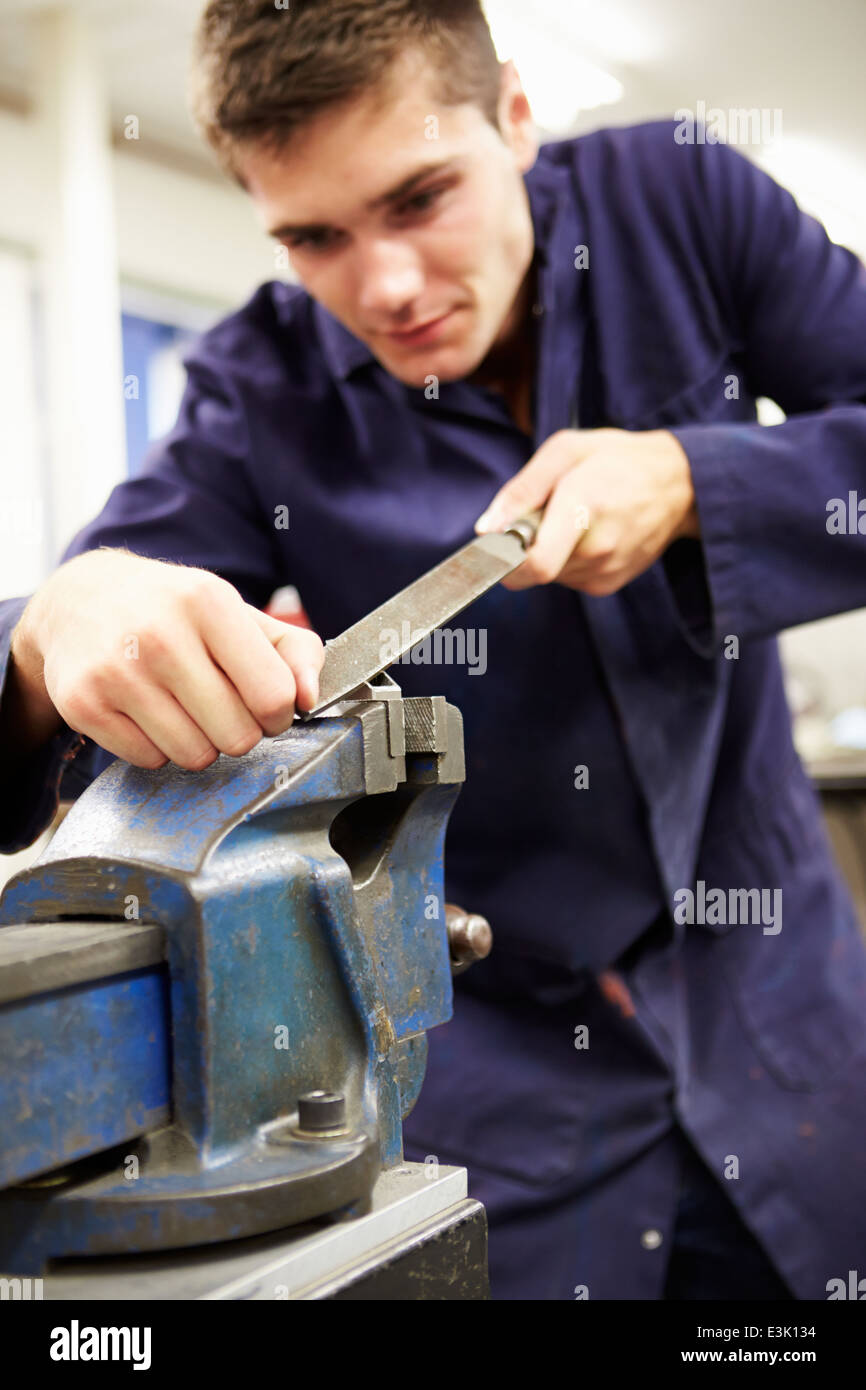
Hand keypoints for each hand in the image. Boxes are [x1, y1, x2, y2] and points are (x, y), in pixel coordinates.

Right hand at [9, 550, 324, 770]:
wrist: (79, 600)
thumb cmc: (173, 611)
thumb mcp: (238, 612)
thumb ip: (295, 651)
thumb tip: (310, 699)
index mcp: (208, 602)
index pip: (273, 696)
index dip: (277, 713)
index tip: (263, 704)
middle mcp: (159, 634)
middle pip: (237, 735)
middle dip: (238, 730)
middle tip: (218, 705)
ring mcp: (116, 671)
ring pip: (194, 756)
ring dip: (197, 742)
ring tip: (181, 706)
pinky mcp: (82, 704)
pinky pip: (149, 760)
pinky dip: (156, 747)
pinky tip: (146, 712)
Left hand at [474, 428, 697, 594]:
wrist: (679, 484)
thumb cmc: (618, 460)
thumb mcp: (565, 451)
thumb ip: (521, 490)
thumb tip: (486, 528)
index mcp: (584, 507)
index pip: (534, 564)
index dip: (503, 560)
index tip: (495, 543)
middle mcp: (596, 549)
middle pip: (532, 569)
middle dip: (525, 545)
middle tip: (546, 513)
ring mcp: (605, 571)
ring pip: (547, 575)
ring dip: (547, 551)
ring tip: (574, 518)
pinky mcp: (608, 585)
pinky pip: (566, 578)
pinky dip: (565, 559)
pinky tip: (587, 534)